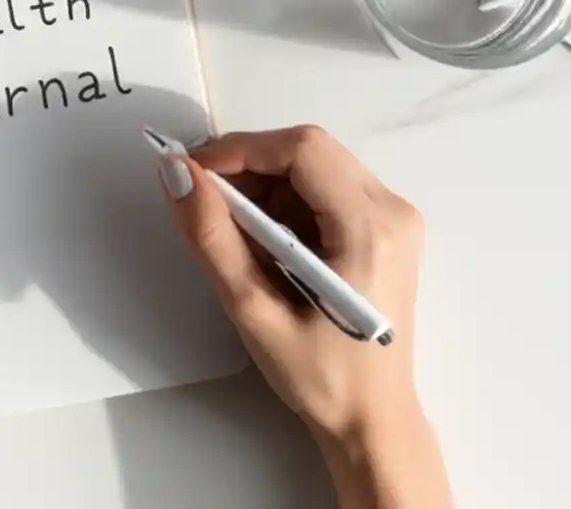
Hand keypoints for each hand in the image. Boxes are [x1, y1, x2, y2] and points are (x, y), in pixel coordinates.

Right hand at [158, 126, 422, 434]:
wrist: (372, 420)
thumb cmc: (320, 378)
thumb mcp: (254, 311)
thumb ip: (213, 238)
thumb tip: (176, 175)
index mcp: (371, 228)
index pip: (302, 150)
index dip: (240, 149)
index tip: (190, 172)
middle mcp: (393, 210)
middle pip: (309, 152)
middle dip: (249, 165)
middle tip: (202, 199)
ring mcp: (394, 218)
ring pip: (316, 167)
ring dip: (265, 186)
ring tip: (232, 233)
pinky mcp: (385, 229)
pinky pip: (326, 190)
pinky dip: (285, 202)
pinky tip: (263, 244)